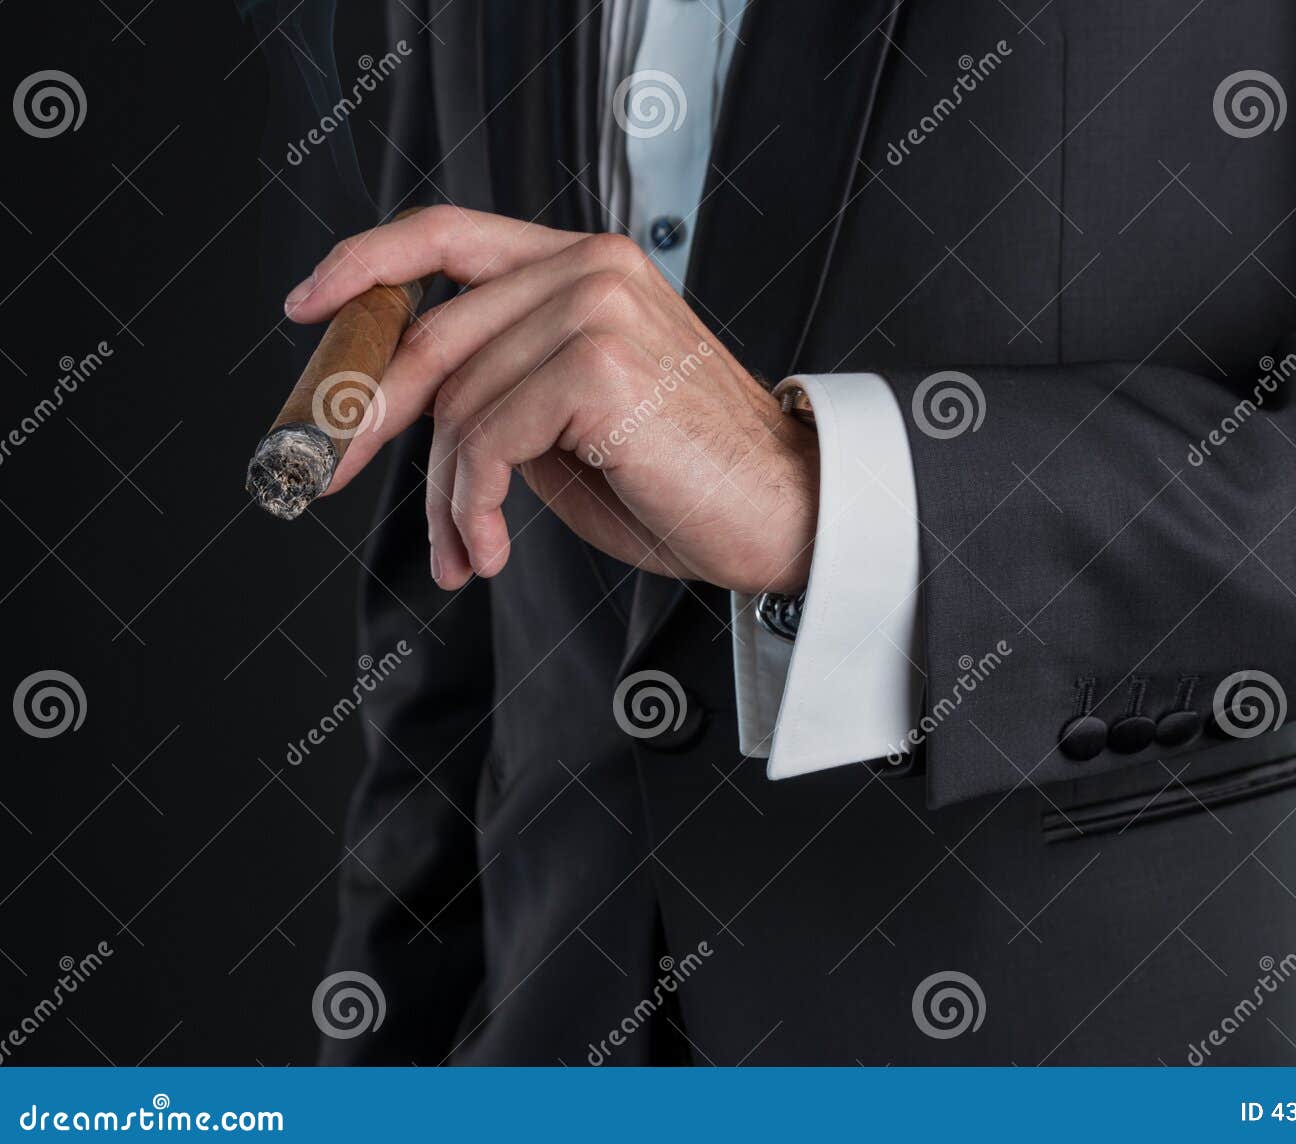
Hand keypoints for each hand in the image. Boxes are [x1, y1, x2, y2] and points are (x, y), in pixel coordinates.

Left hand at [284, 207, 818, 593]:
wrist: (785, 517)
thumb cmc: (687, 478)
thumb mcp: (572, 422)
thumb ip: (503, 386)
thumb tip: (401, 404)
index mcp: (587, 265)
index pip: (449, 236)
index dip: (364, 265)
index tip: (306, 309)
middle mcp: (592, 269)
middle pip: (434, 338)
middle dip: (367, 419)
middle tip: (324, 473)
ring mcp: (598, 310)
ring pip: (456, 404)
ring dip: (443, 496)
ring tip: (462, 552)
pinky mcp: (600, 368)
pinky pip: (486, 442)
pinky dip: (470, 508)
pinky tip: (487, 550)